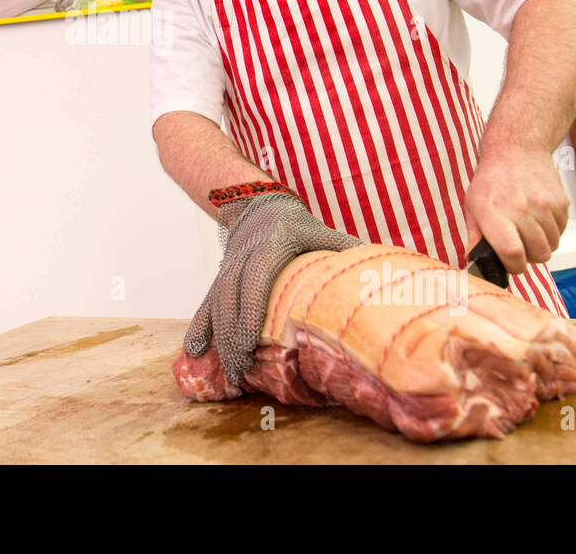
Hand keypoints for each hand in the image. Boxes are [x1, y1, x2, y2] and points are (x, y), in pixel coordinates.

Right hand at [184, 185, 363, 386]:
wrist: (256, 204)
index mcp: (270, 246)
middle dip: (233, 338)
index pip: (255, 282)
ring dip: (220, 339)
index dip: (249, 314)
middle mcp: (243, 257)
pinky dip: (200, 327)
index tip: (250, 344)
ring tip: (228, 372)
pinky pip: (207, 303)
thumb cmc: (296, 224)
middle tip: (241, 372)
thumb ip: (343, 249)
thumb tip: (381, 271)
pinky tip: (195, 350)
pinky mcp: (220, 277)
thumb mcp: (321, 231)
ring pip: (217, 304)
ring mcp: (227, 268)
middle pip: (231, 300)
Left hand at [463, 147, 569, 276]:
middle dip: (529, 258)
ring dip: (542, 245)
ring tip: (528, 230)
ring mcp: (543, 204)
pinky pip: (561, 231)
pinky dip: (552, 232)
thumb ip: (475, 237)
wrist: (517, 151)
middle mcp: (519, 207)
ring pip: (551, 245)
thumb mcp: (473, 207)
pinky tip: (539, 218)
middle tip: (521, 247)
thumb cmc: (491, 182)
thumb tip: (476, 262)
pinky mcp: (560, 201)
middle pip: (537, 253)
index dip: (514, 266)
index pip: (512, 251)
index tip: (512, 265)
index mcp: (493, 211)